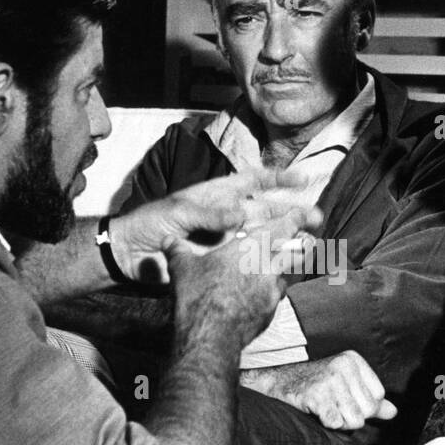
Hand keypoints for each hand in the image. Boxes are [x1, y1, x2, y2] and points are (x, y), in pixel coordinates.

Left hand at [112, 170, 317, 282]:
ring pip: (262, 237)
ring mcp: (224, 239)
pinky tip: (286, 265)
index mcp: (216, 195)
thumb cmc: (148, 225)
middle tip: (315, 217)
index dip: (277, 178)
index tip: (302, 178)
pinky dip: (267, 262)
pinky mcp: (220, 261)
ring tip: (310, 242)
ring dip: (285, 239)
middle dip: (291, 212)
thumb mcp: (176, 213)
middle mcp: (225, 216)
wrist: (129, 255)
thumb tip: (240, 214)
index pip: (252, 181)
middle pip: (265, 211)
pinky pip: (248, 260)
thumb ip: (209, 214)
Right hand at [165, 204, 318, 348]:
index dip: (296, 219)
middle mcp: (269, 267)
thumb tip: (168, 240)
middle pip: (300, 251)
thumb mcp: (183, 268)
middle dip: (304, 244)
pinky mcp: (270, 312)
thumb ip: (178, 250)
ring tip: (282, 268)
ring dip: (289, 270)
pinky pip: (277, 298)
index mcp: (251, 247)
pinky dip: (272, 293)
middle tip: (306, 240)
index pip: (283, 226)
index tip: (302, 215)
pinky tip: (261, 295)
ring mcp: (272, 291)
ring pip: (291, 275)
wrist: (210, 337)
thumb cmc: (198, 296)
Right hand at [242, 350, 397, 430]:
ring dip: (339, 421)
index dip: (362, 405)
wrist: (276, 382)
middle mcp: (343, 366)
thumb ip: (371, 398)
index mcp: (353, 360)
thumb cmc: (313, 384)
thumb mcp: (345, 384)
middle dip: (352, 415)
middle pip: (368, 410)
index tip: (343, 398)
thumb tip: (394, 412)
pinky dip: (327, 423)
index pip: (378, 396)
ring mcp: (329, 380)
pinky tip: (316, 412)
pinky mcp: (316, 395)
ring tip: (324, 408)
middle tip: (332, 405)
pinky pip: (336, 423)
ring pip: (355, 419)